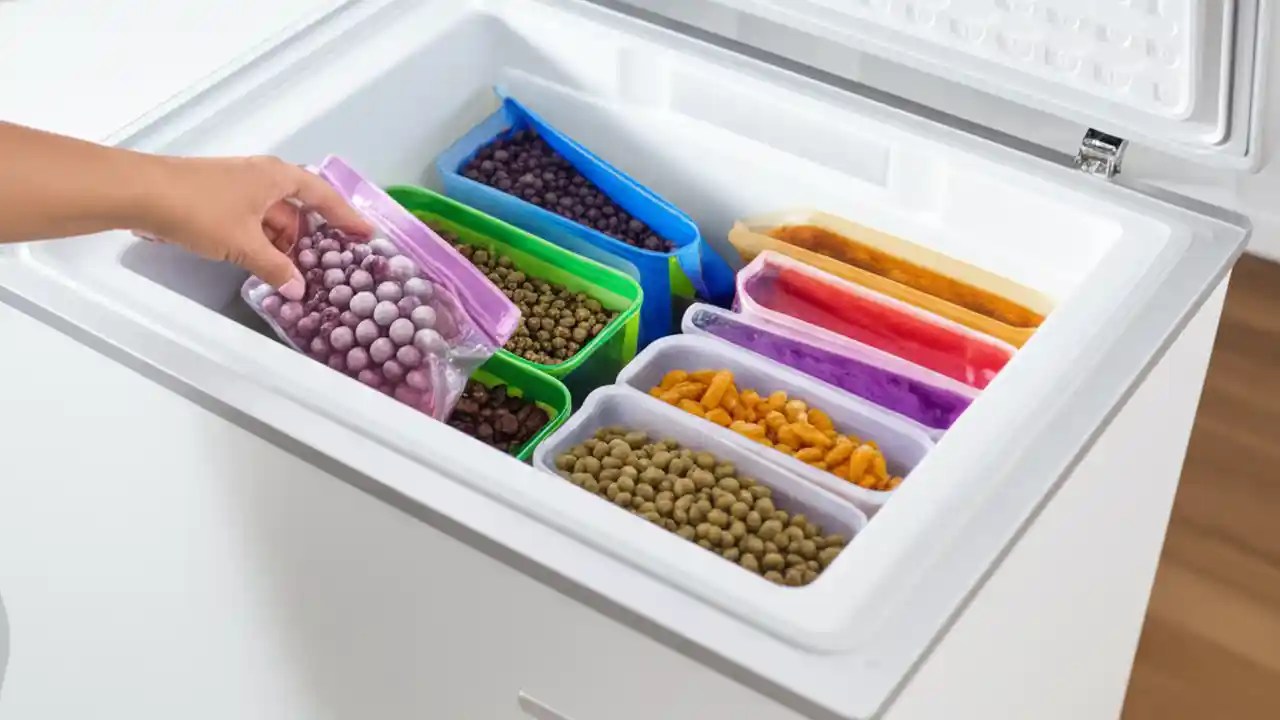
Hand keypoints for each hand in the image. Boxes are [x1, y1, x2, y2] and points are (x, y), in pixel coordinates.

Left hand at [135, 155, 372, 299]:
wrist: (139, 192)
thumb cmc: (200, 210)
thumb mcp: (244, 244)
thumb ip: (275, 267)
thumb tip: (298, 288)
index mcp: (277, 177)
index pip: (323, 195)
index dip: (346, 216)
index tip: (365, 234)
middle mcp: (262, 176)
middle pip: (297, 207)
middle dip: (307, 238)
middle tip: (320, 266)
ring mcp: (238, 185)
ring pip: (272, 216)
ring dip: (280, 243)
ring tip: (286, 272)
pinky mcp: (217, 197)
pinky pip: (252, 219)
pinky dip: (260, 240)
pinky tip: (258, 263)